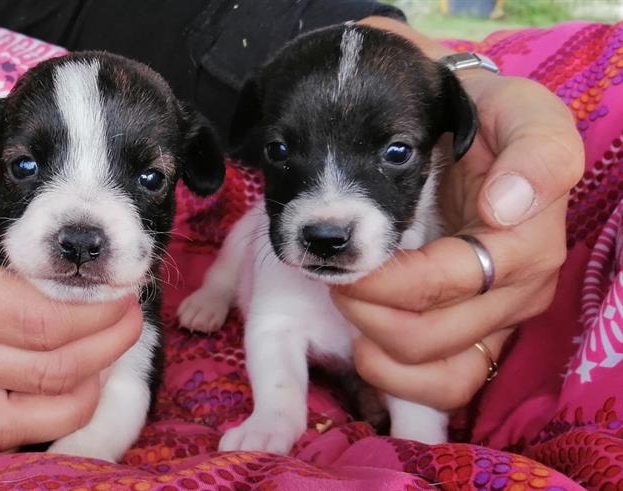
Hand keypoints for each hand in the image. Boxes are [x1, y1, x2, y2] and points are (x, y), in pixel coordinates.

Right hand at [0, 146, 142, 468]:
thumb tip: (26, 251)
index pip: (41, 323)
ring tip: (97, 372)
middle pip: (41, 374)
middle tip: (129, 326)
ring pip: (4, 428)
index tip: (126, 298)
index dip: (98, 316)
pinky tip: (34, 419)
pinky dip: (2, 447)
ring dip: (69, 405)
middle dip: (104, 351)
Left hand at [332, 18, 583, 410]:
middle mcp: (518, 292)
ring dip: (377, 350)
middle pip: (429, 337)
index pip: (445, 284)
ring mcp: (499, 322)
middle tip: (337, 277)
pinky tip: (366, 345)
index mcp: (526, 241)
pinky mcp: (480, 339)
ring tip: (349, 306)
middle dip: (366, 312)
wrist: (477, 134)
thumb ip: (533, 150)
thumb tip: (505, 207)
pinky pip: (445, 387)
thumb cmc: (490, 122)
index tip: (347, 260)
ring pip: (437, 376)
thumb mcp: (520, 111)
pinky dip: (396, 377)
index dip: (385, 282)